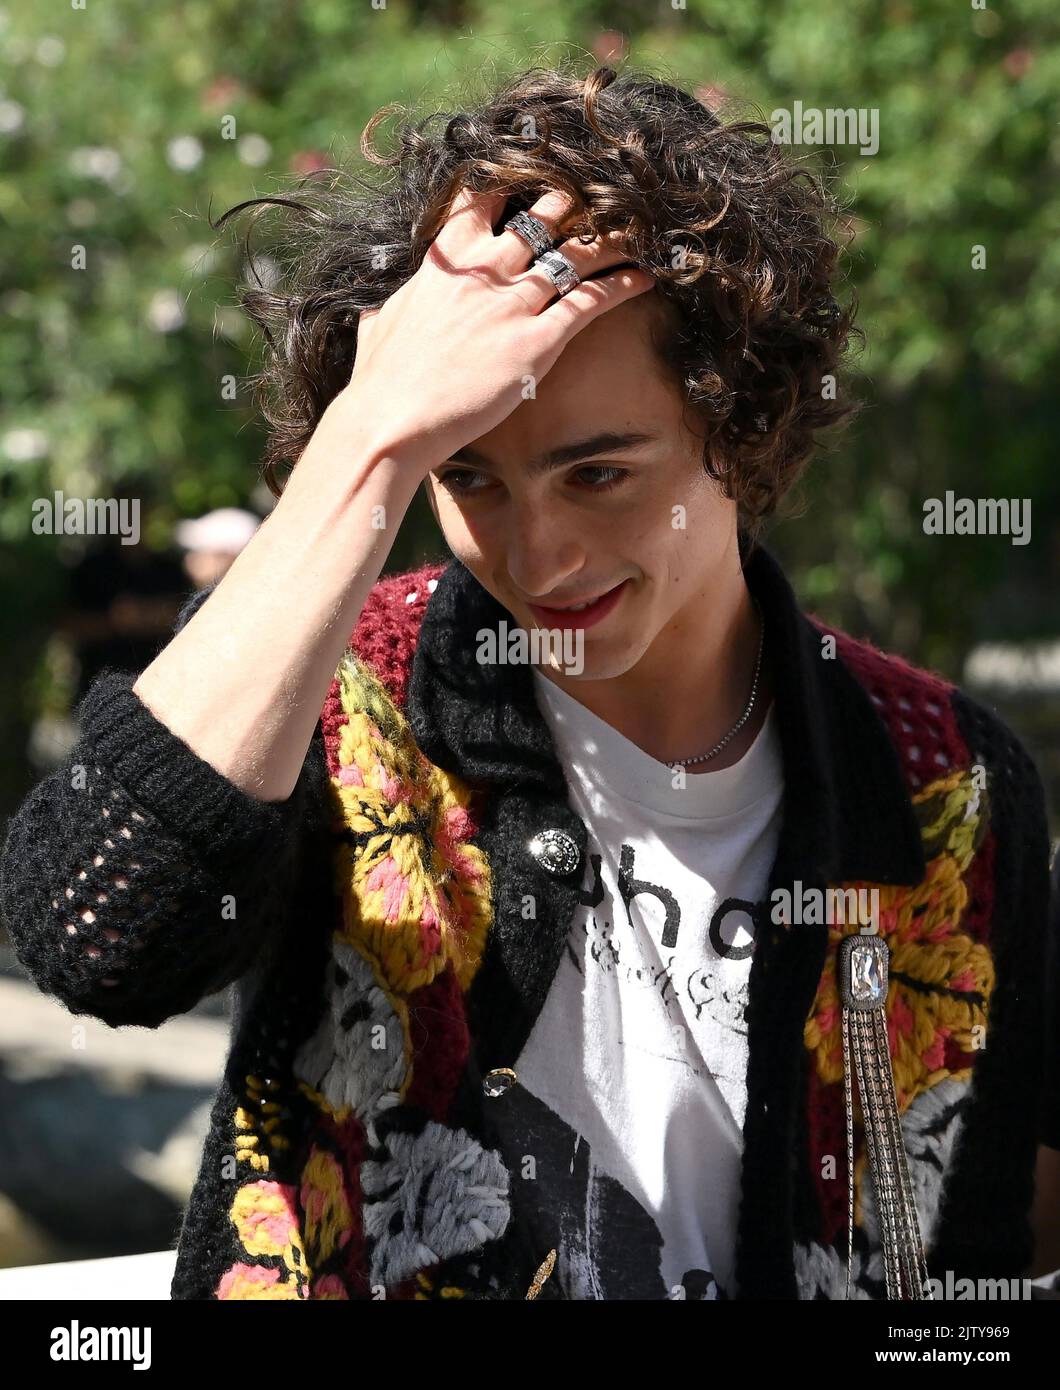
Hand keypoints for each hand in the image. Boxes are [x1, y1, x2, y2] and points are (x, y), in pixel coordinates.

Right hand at [341, 185, 654, 474]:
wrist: (389, 422)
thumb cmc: (379, 382)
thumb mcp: (378, 325)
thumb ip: (393, 304)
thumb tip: (378, 307)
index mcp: (445, 260)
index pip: (484, 198)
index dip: (514, 185)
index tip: (536, 180)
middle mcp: (483, 270)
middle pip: (542, 215)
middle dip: (573, 207)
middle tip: (599, 204)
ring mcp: (511, 303)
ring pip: (576, 254)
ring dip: (611, 242)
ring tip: (637, 234)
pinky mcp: (536, 343)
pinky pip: (590, 302)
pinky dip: (622, 285)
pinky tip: (644, 278)